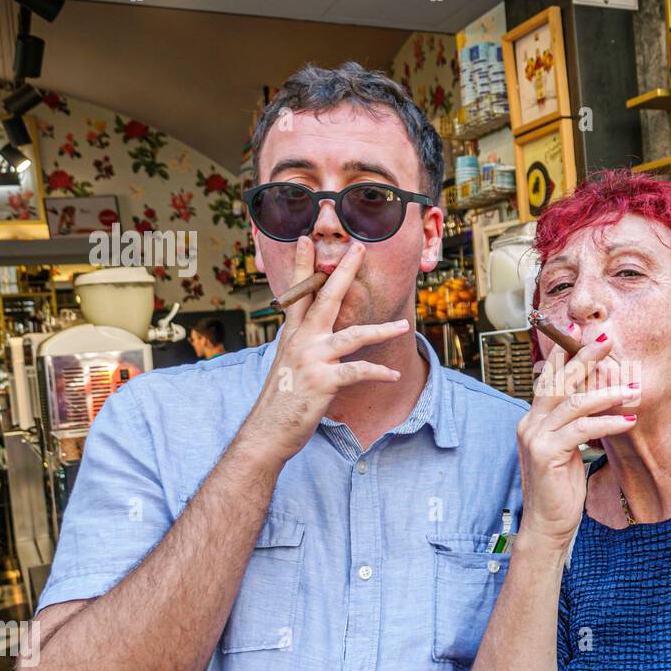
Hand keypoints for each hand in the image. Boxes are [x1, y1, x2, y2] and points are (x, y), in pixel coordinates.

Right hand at [241, 237, 410, 464]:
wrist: (267, 431)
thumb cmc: (282, 399)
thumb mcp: (289, 364)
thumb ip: (303, 345)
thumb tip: (314, 331)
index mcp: (293, 335)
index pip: (298, 294)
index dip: (303, 266)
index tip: (305, 239)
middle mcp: (300, 341)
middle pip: (325, 299)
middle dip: (344, 273)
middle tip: (359, 249)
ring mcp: (312, 360)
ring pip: (352, 336)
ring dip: (381, 330)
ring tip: (403, 327)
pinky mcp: (323, 381)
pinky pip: (357, 372)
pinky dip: (377, 373)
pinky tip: (392, 375)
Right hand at [516, 326, 639, 544]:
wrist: (547, 525)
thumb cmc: (562, 489)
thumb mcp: (568, 451)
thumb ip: (573, 426)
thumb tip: (594, 402)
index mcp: (533, 420)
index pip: (550, 380)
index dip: (565, 354)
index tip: (581, 332)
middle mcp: (529, 423)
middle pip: (559, 381)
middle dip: (584, 357)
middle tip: (607, 339)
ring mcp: (535, 437)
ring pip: (573, 402)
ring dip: (606, 393)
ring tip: (633, 389)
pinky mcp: (546, 453)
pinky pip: (582, 429)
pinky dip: (607, 422)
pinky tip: (627, 421)